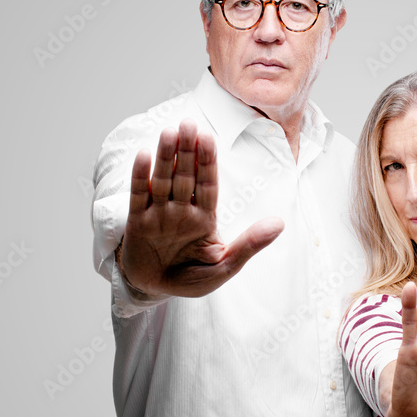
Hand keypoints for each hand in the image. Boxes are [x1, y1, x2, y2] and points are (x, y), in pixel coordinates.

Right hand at [118, 120, 283, 297]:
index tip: (209, 138)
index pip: (208, 185)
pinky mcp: (136, 222)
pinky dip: (141, 176)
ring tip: (169, 132)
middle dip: (187, 151)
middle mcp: (181, 211)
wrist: (155, 292)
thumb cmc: (191, 279)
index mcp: (204, 219)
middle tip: (189, 123)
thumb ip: (249, 245)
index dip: (208, 161)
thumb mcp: (225, 266)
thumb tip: (280, 223)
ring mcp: (158, 214)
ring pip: (162, 180)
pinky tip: (144, 155)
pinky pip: (139, 196)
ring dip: (165, 157)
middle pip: (185, 176)